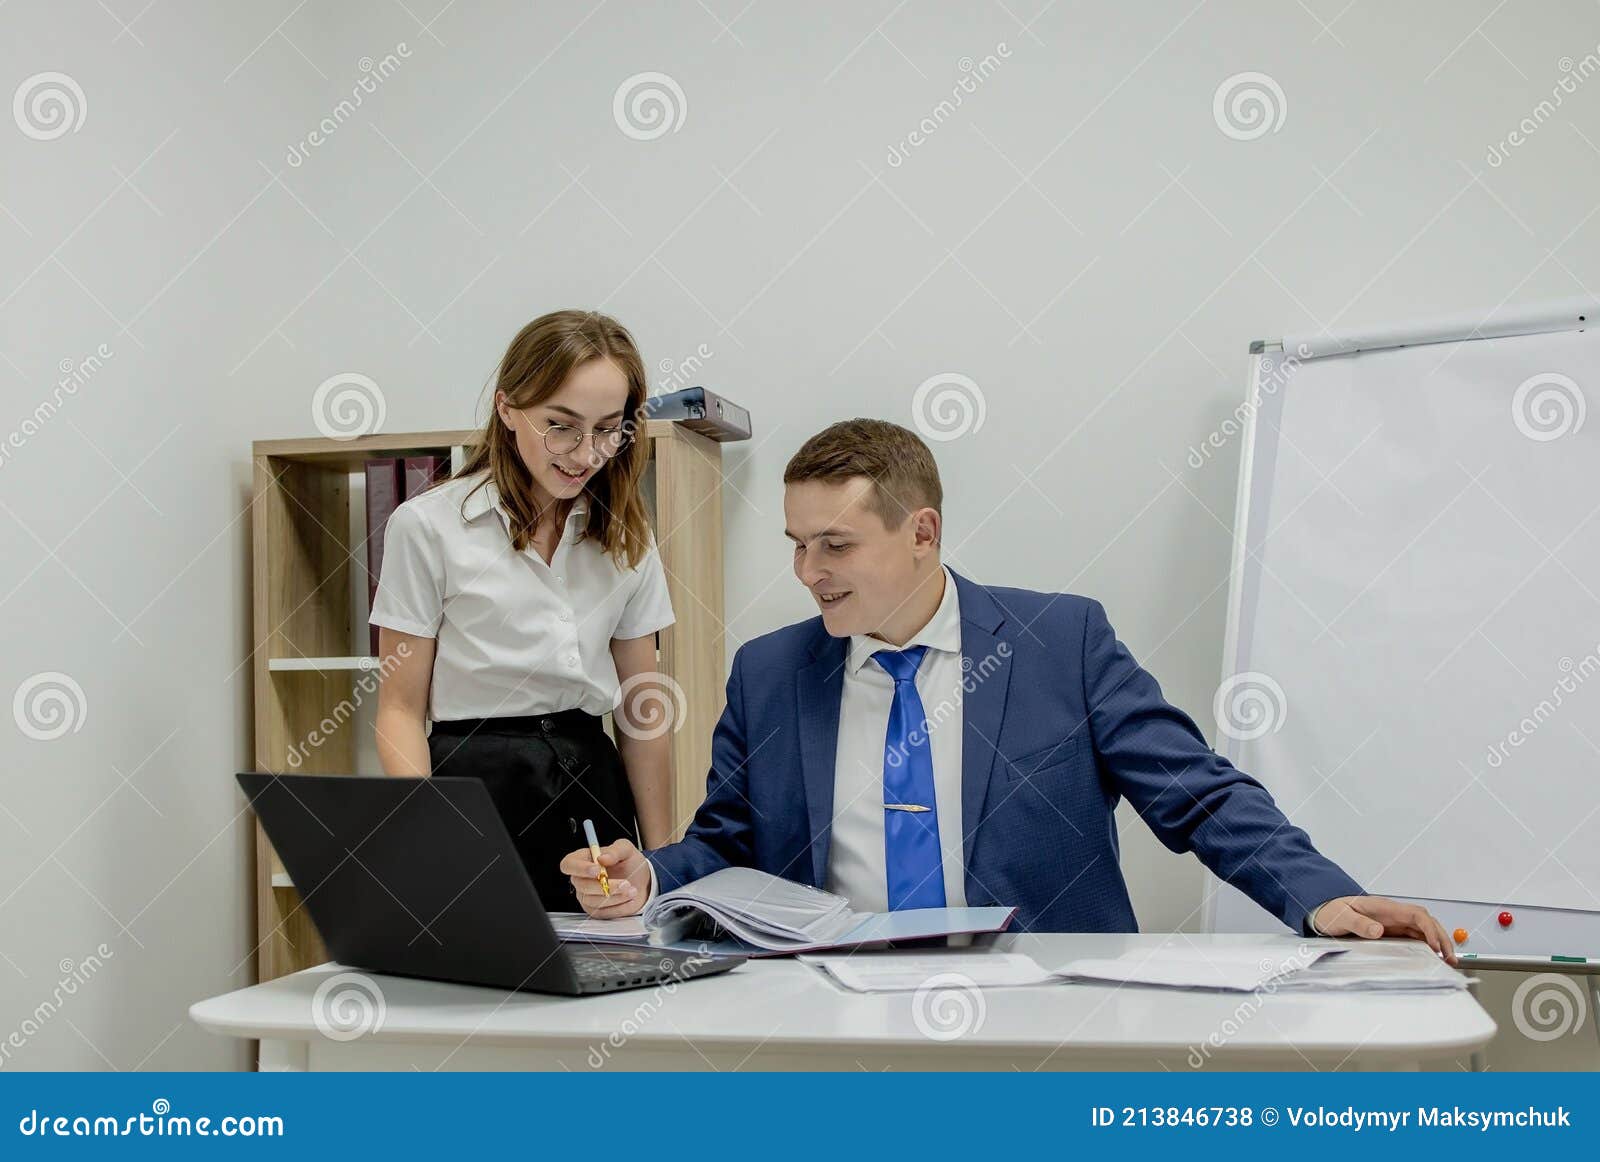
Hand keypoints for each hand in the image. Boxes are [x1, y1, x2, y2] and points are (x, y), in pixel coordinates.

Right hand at [558, 838, 650, 917]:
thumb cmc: (630, 864)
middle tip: (625, 883)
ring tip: (632, 890)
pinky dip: (619, 906)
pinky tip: (629, 899)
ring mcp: (586, 896)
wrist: (642, 882)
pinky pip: (603, 912)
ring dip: (615, 896)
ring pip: (593, 900)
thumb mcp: (626, 850)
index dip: (580, 868)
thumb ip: (615, 850)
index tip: (597, 870)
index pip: (569, 864)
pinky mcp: (595, 910)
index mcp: (583, 859)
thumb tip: (602, 857)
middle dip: (605, 886)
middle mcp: (581, 879)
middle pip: (582, 885)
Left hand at [1312, 895, 1456, 964]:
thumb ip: (1358, 923)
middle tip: (1451, 958)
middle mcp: (1393, 914)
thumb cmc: (1332, 911)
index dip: (1430, 929)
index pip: (1417, 914)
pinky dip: (1426, 945)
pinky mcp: (1391, 930)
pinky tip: (1432, 956)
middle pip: (1426, 922)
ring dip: (1437, 942)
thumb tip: (1379, 930)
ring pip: (1424, 929)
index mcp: (1385, 907)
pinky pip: (1414, 936)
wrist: (1323, 910)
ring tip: (1448, 960)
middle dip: (1441, 938)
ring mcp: (1393, 922)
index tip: (1435, 946)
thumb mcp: (1341, 917)